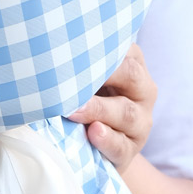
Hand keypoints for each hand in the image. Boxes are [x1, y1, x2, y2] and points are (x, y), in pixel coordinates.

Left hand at [66, 44, 157, 173]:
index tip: (73, 44)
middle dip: (102, 74)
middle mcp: (143, 90)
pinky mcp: (131, 149)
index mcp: (133, 64)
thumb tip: (49, 49)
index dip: (101, 47)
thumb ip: (78, 63)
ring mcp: (141, 122)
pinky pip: (122, 145)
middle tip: (70, 77)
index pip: (123, 49)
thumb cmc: (86, 97)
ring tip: (75, 110)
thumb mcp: (87, 77)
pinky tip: (93, 133)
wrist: (96, 142)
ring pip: (126, 113)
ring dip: (99, 110)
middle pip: (130, 75)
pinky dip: (107, 139)